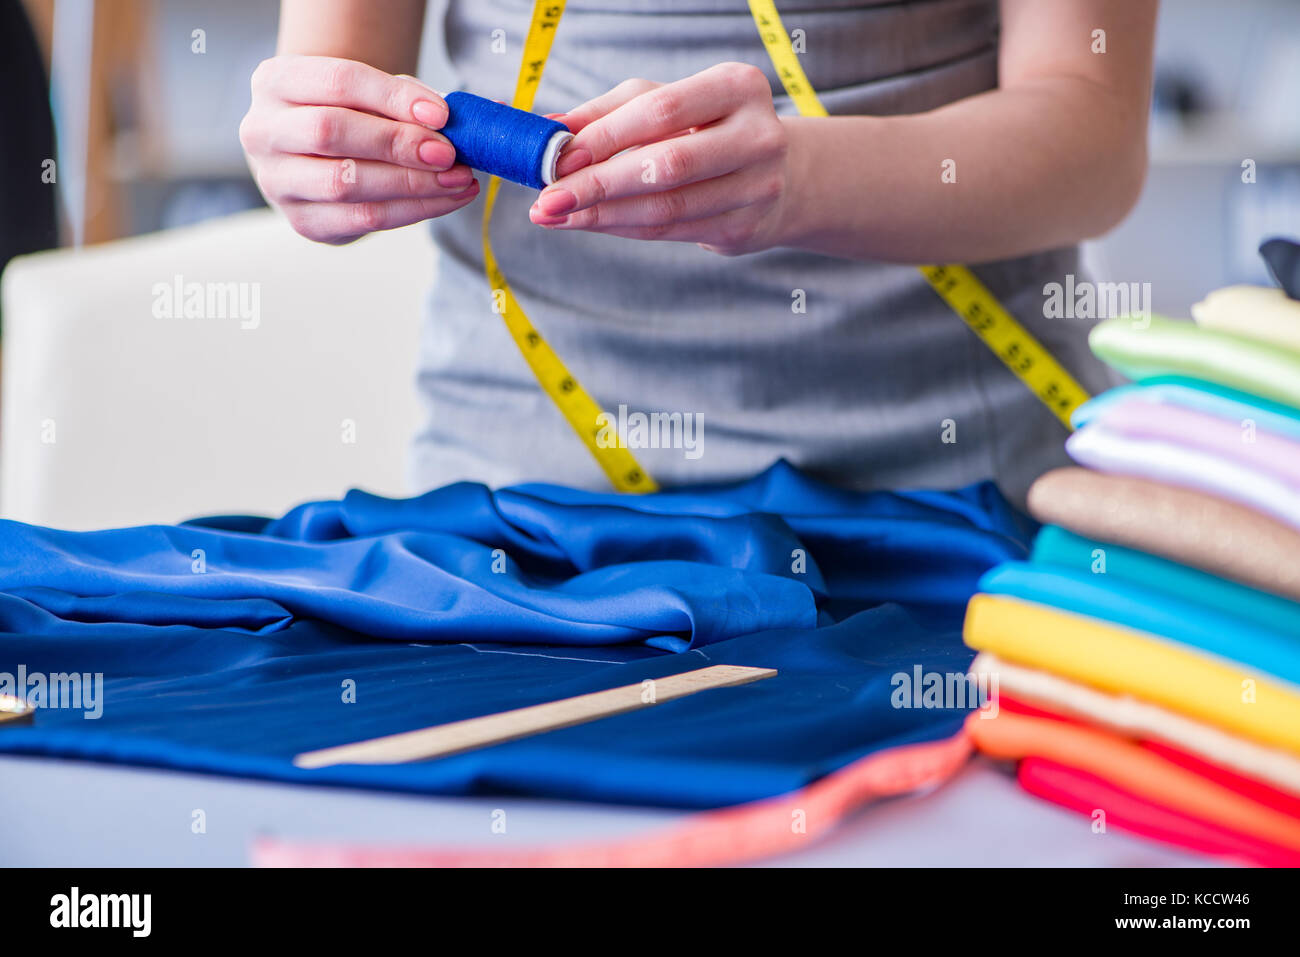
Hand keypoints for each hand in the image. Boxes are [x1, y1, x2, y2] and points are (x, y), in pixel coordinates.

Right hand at [239, 56, 479, 244]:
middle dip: (397, 144)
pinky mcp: (302, 221)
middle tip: (448, 153)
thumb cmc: (350, 115)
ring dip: (411, 183)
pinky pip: (361, 219)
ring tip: (456, 179)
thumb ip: (407, 100)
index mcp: (276, 81)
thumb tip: (458, 118)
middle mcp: (264, 130)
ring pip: (344, 183)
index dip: (393, 99)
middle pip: (330, 132)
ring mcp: (276, 181)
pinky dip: (412, 210)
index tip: (442, 114)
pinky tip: (445, 199)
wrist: (318, 155)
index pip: (338, 82)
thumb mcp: (371, 94)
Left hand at [528, 63, 792, 256]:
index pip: (660, 112)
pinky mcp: (745, 228)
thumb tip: (550, 128)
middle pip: (665, 166)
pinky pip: (670, 232)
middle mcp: (756, 136)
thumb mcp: (668, 103)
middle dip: (598, 185)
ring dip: (602, 215)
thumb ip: (611, 112)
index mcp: (736, 88)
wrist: (781, 175)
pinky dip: (622, 228)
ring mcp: (757, 187)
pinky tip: (588, 223)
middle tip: (547, 198)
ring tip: (554, 215)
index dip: (605, 136)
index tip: (558, 158)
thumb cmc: (709, 129)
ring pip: (665, 208)